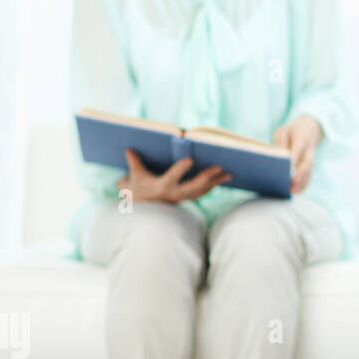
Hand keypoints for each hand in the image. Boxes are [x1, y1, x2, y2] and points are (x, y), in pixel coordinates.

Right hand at [116, 149, 231, 202]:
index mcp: (161, 187)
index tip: (190, 159)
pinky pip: (204, 192)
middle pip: (193, 187)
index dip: (180, 170)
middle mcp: (174, 194)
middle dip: (207, 177)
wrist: (143, 209)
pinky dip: (214, 185)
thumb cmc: (139, 188)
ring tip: (229, 173)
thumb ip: (135, 162)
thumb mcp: (135, 176)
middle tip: (219, 167)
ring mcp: (183, 198)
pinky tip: (224, 177)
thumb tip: (129, 149)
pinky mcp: (188, 198)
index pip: (171, 178)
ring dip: (216, 182)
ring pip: (202, 191)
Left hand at [272, 114, 322, 193]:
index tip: (288, 167)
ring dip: (301, 183)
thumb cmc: (292, 132)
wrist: (309, 130)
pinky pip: (309, 177)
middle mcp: (309, 151)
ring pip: (309, 172)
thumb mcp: (283, 131)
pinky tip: (294, 192)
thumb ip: (280, 141)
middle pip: (306, 163)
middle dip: (300, 174)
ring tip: (291, 192)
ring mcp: (311, 160)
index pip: (298, 149)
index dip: (294, 158)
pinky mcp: (310, 167)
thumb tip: (277, 154)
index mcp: (302, 139)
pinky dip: (303, 185)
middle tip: (291, 183)